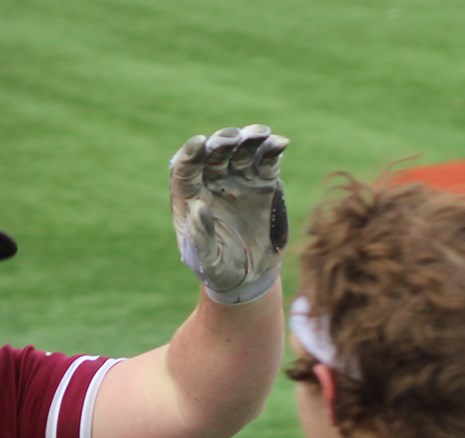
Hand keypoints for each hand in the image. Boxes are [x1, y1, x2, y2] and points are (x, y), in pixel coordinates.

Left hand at [171, 126, 289, 303]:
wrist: (250, 276)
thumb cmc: (220, 270)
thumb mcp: (208, 262)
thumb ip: (201, 238)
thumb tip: (198, 207)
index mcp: (190, 199)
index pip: (185, 170)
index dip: (189, 154)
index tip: (199, 143)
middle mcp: (212, 183)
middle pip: (213, 154)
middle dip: (222, 143)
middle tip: (231, 139)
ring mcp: (238, 180)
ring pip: (240, 152)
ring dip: (248, 139)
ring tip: (258, 134)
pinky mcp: (263, 183)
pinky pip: (266, 161)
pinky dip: (272, 149)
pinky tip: (279, 142)